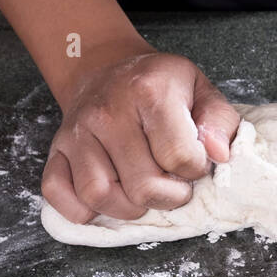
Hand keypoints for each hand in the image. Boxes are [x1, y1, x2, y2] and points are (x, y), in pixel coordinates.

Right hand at [41, 48, 239, 222]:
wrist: (107, 68)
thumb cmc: (159, 87)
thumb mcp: (201, 90)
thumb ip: (219, 122)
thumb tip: (218, 154)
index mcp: (149, 93)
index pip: (179, 158)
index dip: (195, 171)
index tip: (193, 163)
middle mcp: (108, 112)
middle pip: (142, 186)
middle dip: (167, 196)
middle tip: (172, 183)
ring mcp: (78, 132)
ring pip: (99, 195)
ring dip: (127, 208)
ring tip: (141, 192)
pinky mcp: (56, 150)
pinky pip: (58, 193)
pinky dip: (81, 208)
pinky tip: (107, 198)